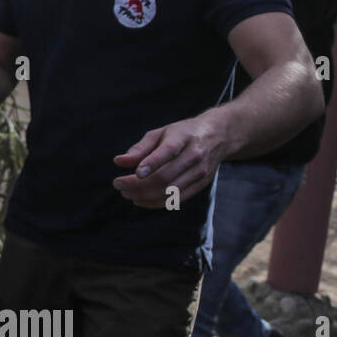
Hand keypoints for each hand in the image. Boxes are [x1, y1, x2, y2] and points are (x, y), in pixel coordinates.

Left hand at [112, 113, 229, 208]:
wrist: (217, 136)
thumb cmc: (182, 133)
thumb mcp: (160, 133)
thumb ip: (139, 148)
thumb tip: (118, 162)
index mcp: (183, 138)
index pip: (168, 152)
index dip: (151, 163)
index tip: (135, 173)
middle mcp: (194, 156)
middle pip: (165, 177)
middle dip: (138, 185)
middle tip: (118, 185)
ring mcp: (199, 173)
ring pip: (169, 191)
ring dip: (144, 196)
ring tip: (126, 193)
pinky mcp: (200, 185)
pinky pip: (176, 200)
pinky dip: (155, 203)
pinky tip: (140, 200)